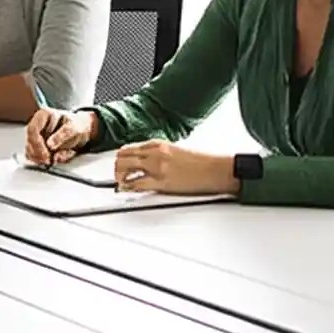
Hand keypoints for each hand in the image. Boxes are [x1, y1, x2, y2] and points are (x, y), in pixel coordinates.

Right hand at [24, 109, 96, 166]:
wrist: (80, 131)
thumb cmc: (76, 126)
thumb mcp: (74, 129)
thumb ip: (62, 135)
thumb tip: (50, 145)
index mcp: (44, 115)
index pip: (33, 129)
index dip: (37, 144)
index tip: (45, 154)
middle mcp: (37, 125)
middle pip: (30, 141)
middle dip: (38, 153)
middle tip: (48, 160)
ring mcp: (36, 136)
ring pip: (30, 149)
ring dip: (39, 158)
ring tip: (51, 161)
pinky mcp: (37, 145)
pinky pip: (34, 155)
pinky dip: (40, 160)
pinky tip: (49, 161)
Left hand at [114, 140, 238, 194]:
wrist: (216, 169)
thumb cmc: (201, 162)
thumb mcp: (175, 150)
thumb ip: (158, 153)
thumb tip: (145, 161)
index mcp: (158, 144)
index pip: (128, 148)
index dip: (121, 158)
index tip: (120, 164)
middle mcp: (155, 152)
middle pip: (122, 156)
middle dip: (117, 166)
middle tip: (118, 175)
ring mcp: (157, 166)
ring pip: (124, 167)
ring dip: (119, 176)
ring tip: (121, 183)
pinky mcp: (161, 181)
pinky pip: (136, 184)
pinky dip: (127, 187)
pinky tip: (127, 189)